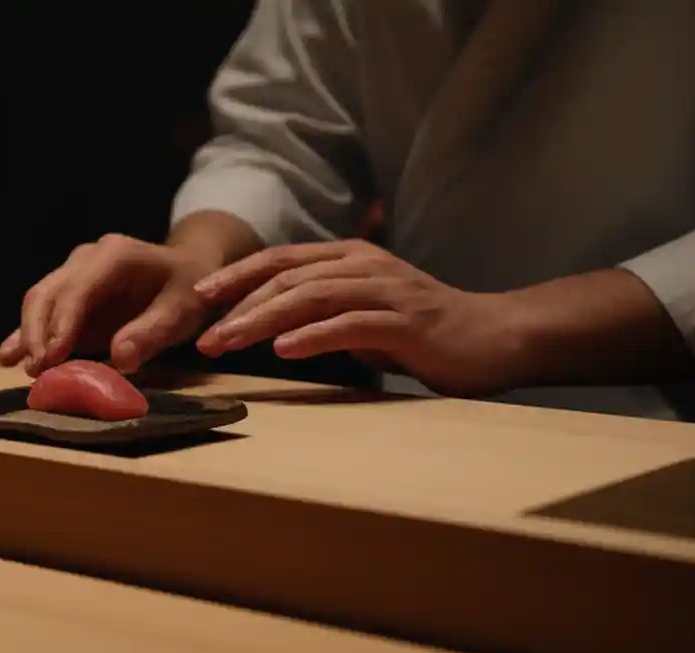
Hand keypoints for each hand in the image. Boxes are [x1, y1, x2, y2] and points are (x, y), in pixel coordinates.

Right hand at [0, 234, 218, 376]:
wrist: (184, 272)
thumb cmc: (186, 290)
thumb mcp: (182, 311)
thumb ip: (151, 333)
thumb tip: (120, 358)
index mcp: (114, 255)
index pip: (78, 290)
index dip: (62, 325)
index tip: (51, 358)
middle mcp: (87, 259)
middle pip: (48, 293)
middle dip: (37, 333)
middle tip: (36, 371)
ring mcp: (73, 274)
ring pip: (39, 301)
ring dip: (27, 336)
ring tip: (22, 368)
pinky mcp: (69, 294)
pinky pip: (43, 312)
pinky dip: (26, 334)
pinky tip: (7, 356)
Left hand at [192, 240, 525, 396]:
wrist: (497, 336)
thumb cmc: (425, 332)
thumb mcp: (364, 317)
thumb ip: (323, 315)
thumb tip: (273, 330)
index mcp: (350, 259)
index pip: (280, 260)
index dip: (236, 276)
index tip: (197, 299)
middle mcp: (364, 266)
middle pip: (287, 277)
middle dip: (238, 305)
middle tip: (202, 335)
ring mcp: (387, 291)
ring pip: (311, 297)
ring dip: (263, 321)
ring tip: (228, 342)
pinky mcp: (407, 323)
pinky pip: (351, 325)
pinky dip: (313, 337)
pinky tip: (284, 351)